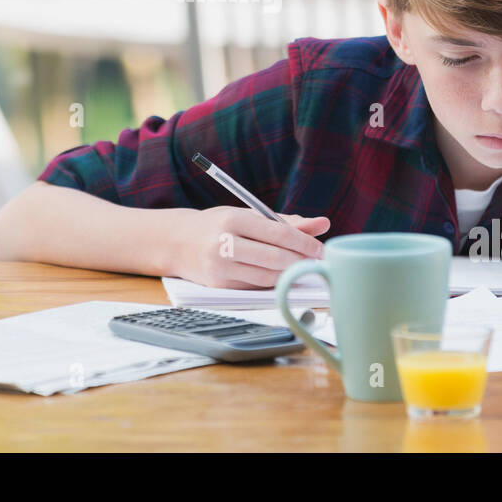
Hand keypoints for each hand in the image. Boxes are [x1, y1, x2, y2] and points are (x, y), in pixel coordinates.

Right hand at [172, 207, 329, 288]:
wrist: (178, 243)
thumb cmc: (219, 225)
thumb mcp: (248, 215)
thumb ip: (286, 221)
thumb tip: (323, 224)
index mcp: (233, 220)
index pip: (279, 233)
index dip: (305, 243)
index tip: (321, 248)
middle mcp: (224, 244)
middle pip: (275, 258)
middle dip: (301, 261)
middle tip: (317, 261)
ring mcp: (220, 268)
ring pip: (267, 277)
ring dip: (290, 274)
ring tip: (302, 268)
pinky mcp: (219, 287)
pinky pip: (255, 287)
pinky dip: (272, 282)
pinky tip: (281, 276)